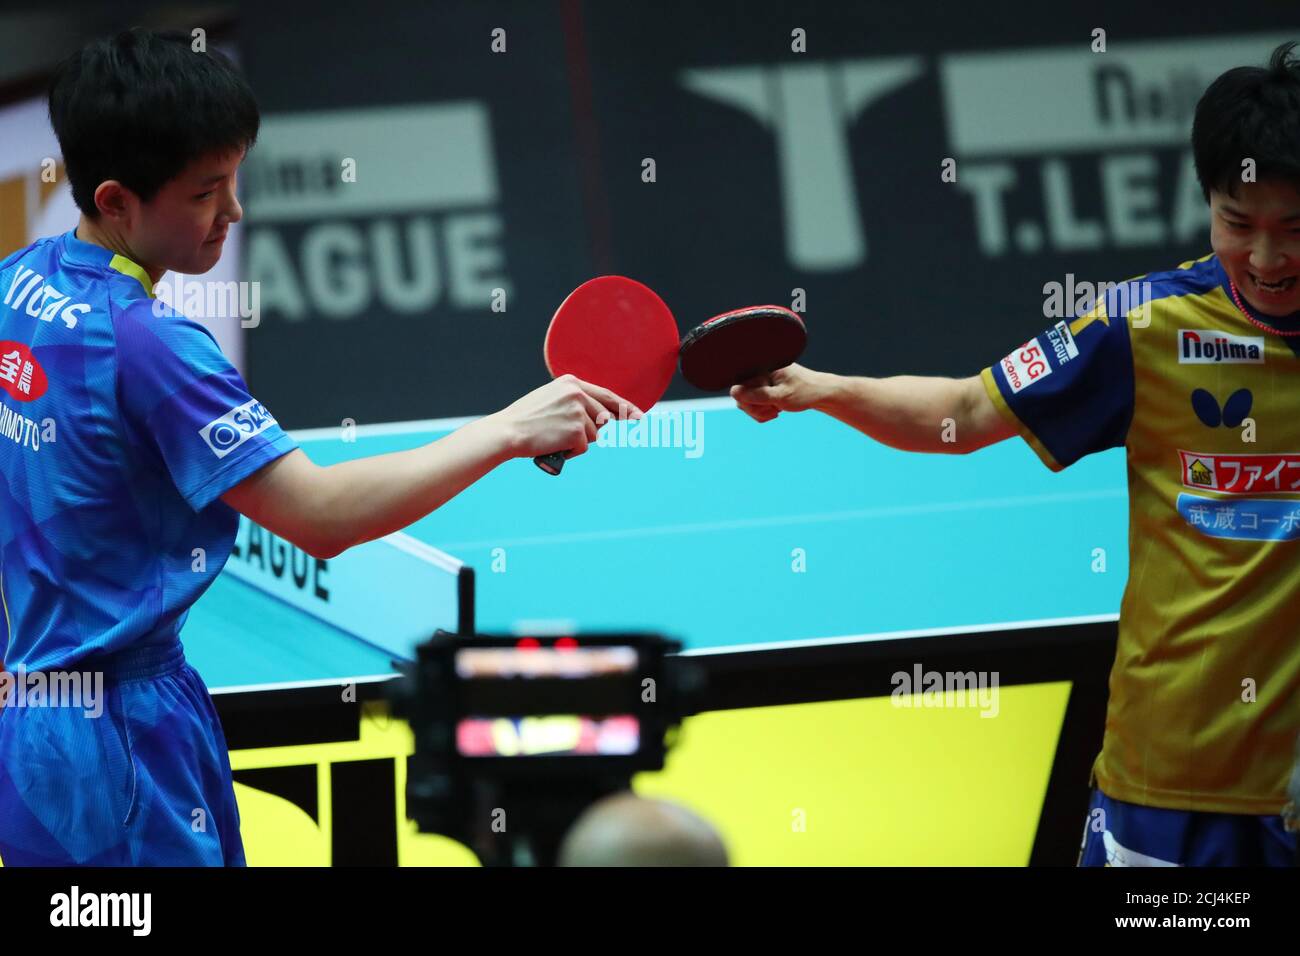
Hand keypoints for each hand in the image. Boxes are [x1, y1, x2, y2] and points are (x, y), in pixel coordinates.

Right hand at [490, 375, 640, 458]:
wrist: (508, 432)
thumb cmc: (524, 420)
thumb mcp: (550, 400)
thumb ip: (572, 402)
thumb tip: (601, 418)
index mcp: (570, 382)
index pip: (606, 395)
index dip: (624, 407)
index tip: (639, 415)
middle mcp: (577, 393)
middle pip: (603, 418)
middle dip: (601, 430)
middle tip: (599, 434)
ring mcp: (578, 411)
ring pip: (593, 435)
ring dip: (576, 442)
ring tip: (553, 438)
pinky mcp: (577, 429)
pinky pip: (583, 447)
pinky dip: (570, 452)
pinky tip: (554, 445)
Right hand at [730, 363, 827, 422]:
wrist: (820, 394)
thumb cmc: (804, 392)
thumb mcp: (780, 397)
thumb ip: (756, 395)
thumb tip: (733, 392)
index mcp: (762, 368)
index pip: (739, 388)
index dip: (749, 402)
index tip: (767, 405)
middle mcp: (759, 371)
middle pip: (741, 397)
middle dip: (756, 408)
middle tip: (774, 410)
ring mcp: (761, 380)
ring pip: (746, 402)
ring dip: (760, 411)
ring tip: (776, 410)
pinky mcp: (764, 388)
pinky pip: (754, 404)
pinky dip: (763, 411)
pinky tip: (776, 410)